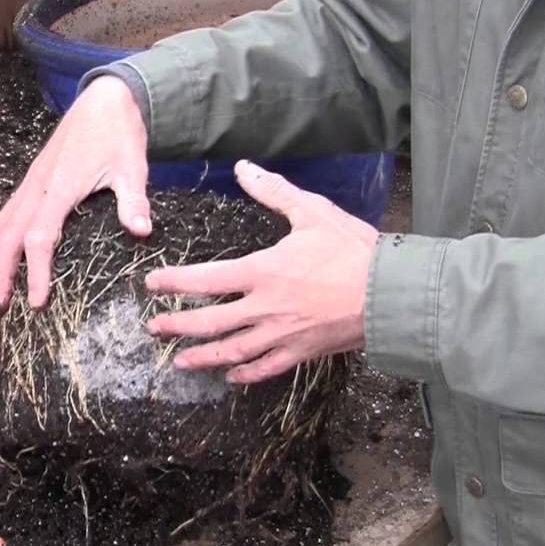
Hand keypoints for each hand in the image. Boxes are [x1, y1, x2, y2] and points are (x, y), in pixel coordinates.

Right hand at [0, 75, 151, 308]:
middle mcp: (39, 186)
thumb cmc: (118, 133)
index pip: (39, 238)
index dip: (35, 272)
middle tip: (0, 304)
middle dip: (3, 271)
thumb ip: (133, 200)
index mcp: (60, 188)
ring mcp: (32, 181)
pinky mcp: (33, 178)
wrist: (105, 99)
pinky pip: (8, 211)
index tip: (36, 301)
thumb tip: (141, 230)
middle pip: (10, 235)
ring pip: (3, 223)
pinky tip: (0, 252)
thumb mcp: (132, 167)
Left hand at [145, 161, 378, 384]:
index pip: (205, 279)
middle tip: (154, 327)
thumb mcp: (312, 212)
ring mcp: (281, 334)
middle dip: (177, 325)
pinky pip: (266, 368)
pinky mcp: (301, 351)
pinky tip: (231, 376)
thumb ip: (274, 192)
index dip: (175, 282)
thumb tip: (243, 168)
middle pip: (209, 321)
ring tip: (180, 360)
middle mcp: (264, 307)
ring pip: (232, 350)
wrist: (391, 292)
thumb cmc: (353, 251)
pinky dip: (246, 374)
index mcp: (263, 271)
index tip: (153, 284)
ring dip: (202, 356)